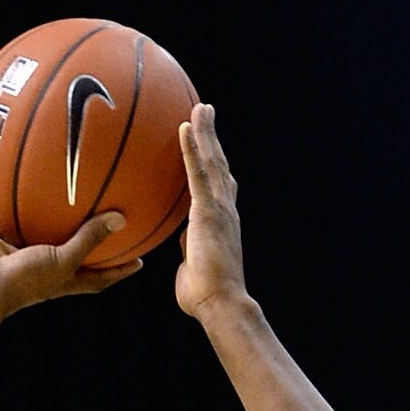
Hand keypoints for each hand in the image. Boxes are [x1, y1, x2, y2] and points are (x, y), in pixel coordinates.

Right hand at [0, 209, 140, 316]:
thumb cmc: (25, 281)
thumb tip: (120, 218)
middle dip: (85, 241)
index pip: (98, 277)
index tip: (139, 261)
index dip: (118, 271)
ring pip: (33, 231)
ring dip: (42, 217)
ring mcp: (17, 254)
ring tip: (53, 193)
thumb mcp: (63, 260)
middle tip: (104, 220)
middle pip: (69, 253)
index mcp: (62, 278)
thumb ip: (89, 239)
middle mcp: (42, 266)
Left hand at [174, 105, 248, 323]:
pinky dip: (192, 148)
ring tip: (200, 107)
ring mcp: (219, 208)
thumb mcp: (192, 270)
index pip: (218, 186)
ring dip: (205, 132)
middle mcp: (225, 209)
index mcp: (222, 222)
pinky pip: (197, 172)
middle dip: (212, 136)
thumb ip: (188, 254)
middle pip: (219, 164)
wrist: (220, 303)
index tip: (211, 146)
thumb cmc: (205, 297)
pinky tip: (185, 126)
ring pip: (212, 161)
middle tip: (206, 112)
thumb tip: (184, 249)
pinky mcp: (208, 211)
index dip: (215, 163)